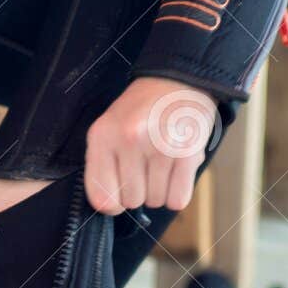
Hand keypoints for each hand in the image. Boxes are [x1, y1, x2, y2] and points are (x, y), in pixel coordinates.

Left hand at [84, 77, 216, 214]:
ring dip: (161, 190)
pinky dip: (179, 192)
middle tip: (148, 167)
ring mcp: (158, 146)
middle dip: (141, 192)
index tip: (122, 192)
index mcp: (102, 137)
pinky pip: (178, 199)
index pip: (101, 198)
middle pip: (132, 201)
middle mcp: (128, 141)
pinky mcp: (186, 152)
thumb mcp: (110, 128)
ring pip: (156, 201)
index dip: (114, 203)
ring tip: (163, 163)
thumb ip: (104, 164)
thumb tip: (110, 207)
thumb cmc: (142, 111)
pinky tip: (177, 171)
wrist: (178, 80)